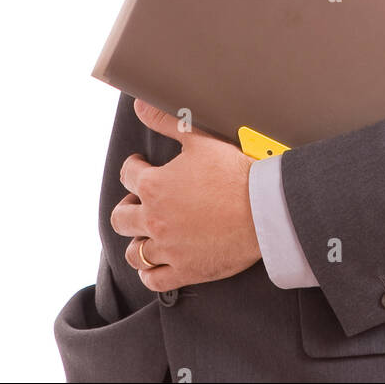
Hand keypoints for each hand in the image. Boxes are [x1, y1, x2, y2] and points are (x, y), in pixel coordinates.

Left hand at [110, 99, 261, 289]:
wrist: (264, 208)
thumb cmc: (235, 172)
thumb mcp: (199, 139)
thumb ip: (166, 120)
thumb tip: (140, 105)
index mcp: (154, 186)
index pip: (127, 175)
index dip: (134, 168)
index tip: (141, 168)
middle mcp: (155, 219)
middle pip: (120, 218)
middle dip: (128, 207)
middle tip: (140, 202)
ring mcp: (168, 248)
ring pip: (133, 251)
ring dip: (137, 240)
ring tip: (148, 232)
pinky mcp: (184, 270)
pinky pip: (153, 278)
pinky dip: (150, 272)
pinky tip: (156, 262)